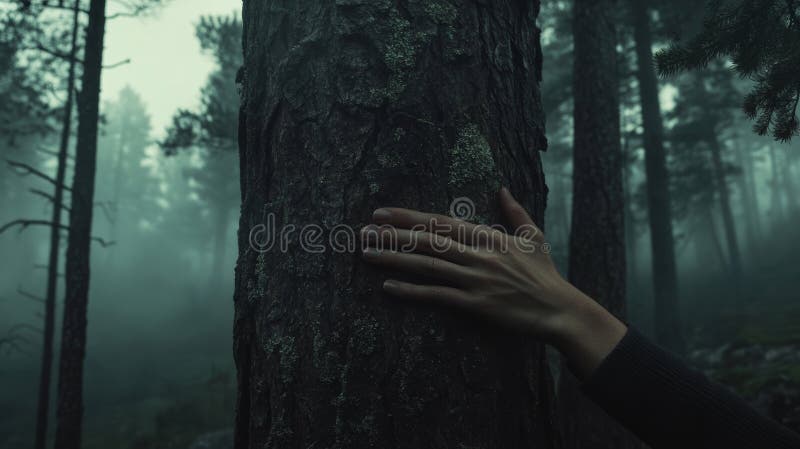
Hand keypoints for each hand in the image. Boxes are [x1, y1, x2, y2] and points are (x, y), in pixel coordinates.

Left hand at [360, 187, 626, 377]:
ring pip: (427, 265)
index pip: (441, 222)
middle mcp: (478, 254)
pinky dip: (412, 291)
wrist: (559, 309)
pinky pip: (438, 295)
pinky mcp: (475, 304)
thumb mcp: (534, 237)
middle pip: (428, 240)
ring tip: (367, 253)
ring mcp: (476, 279)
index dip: (409, 216)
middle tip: (363, 230)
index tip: (382, 212)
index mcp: (488, 237)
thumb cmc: (545, 274)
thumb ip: (515, 212)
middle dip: (393, 233)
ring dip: (395, 258)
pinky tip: (389, 286)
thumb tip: (502, 188)